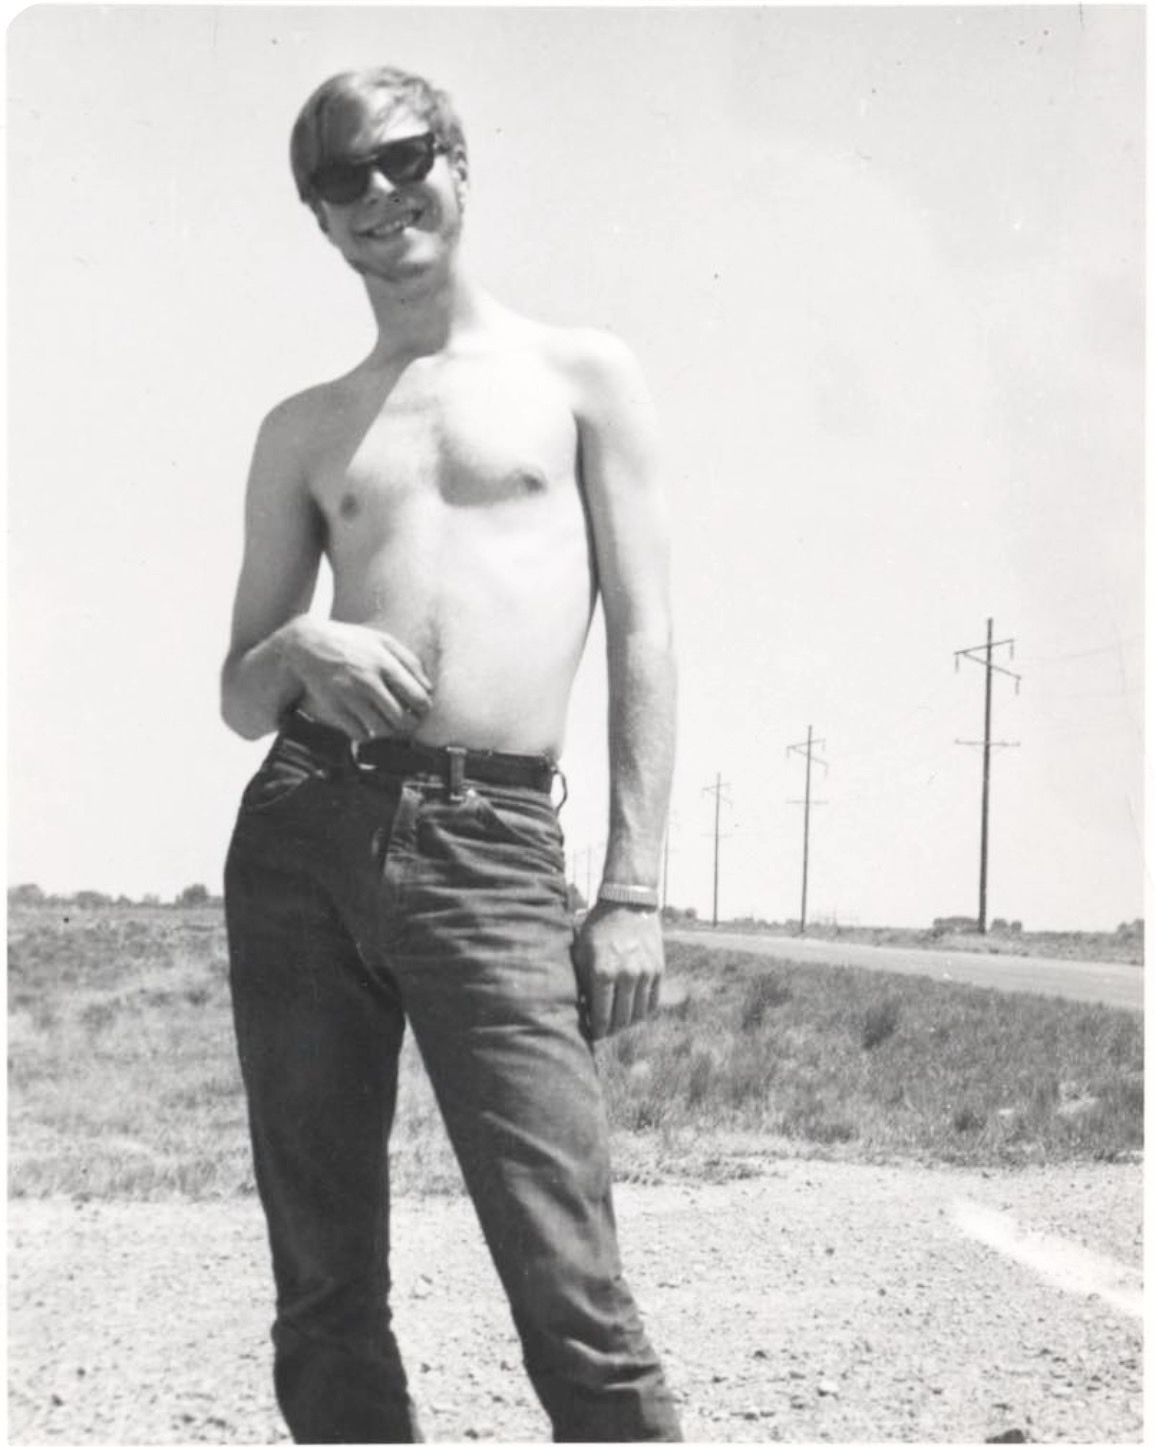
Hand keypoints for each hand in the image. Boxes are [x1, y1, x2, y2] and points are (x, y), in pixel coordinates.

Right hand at [286, 617, 432, 739]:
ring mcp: (350, 696)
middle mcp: (368, 681)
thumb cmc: (350, 641)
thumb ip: (409, 660)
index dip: (424, 709)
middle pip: (401, 718)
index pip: (417, 696)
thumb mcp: (382, 640)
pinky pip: (360, 734)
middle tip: (409, 723)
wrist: (306, 645)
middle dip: (410, 725)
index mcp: (384, 662)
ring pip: (382, 729)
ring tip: (391, 725)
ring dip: (391, 732)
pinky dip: (369, 735)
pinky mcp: (334, 708)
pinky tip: (369, 726)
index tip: (421, 710)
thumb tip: (429, 687)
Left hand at [572, 902, 663, 1039]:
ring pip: (638, 1014)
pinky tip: (635, 1013)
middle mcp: (626, 975)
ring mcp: (645, 973)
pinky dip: (643, 1012)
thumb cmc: (599, 925)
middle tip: (605, 1032)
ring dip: (628, 1023)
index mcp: (603, 972)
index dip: (597, 1030)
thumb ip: (583, 978)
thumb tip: (582, 1006)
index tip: (593, 1035)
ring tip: (619, 1024)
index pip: (601, 1015)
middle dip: (611, 1030)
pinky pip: (653, 1001)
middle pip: (621, 1019)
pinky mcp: (659, 969)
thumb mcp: (583, 949)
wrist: (628, 902)